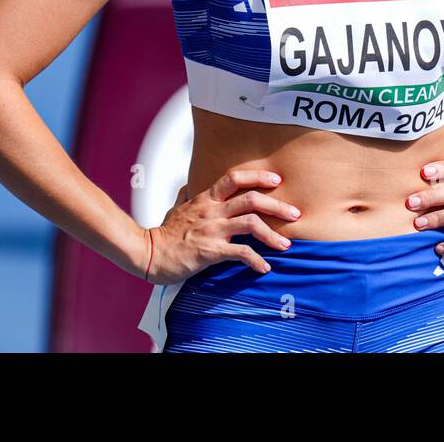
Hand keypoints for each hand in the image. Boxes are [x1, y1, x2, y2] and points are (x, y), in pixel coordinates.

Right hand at [142, 169, 301, 283]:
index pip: (235, 178)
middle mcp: (212, 211)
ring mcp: (212, 230)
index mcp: (206, 199)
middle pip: (252, 199)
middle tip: (295, 213)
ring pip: (251, 223)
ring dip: (273, 234)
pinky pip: (240, 253)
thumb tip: (190, 186)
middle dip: (278, 205)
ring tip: (286, 245)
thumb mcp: (176, 208)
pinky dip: (256, 260)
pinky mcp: (210, 251)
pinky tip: (265, 268)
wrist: (148, 254)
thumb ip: (187, 196)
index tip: (277, 179)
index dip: (258, 176)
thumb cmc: (164, 233)